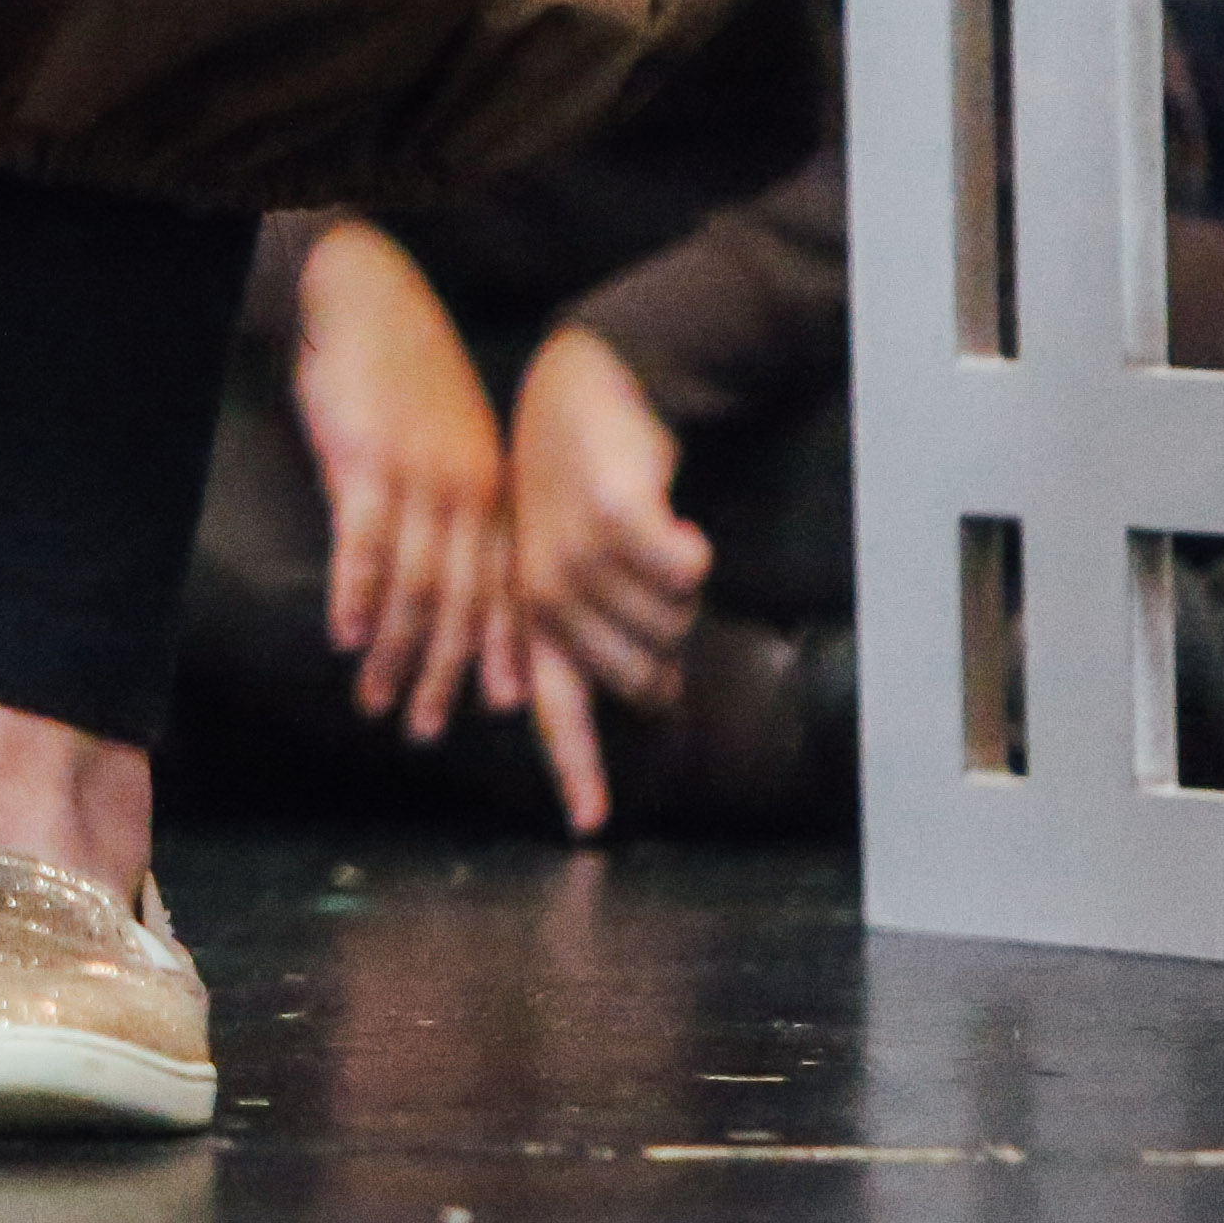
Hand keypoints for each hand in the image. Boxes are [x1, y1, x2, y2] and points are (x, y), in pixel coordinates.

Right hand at [292, 219, 507, 741]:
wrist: (366, 295)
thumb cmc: (395, 364)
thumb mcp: (441, 434)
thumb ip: (444, 494)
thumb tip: (426, 555)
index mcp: (488, 488)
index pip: (501, 585)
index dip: (498, 647)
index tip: (495, 704)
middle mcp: (465, 492)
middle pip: (461, 602)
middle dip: (445, 672)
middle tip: (426, 728)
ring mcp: (418, 479)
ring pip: (415, 587)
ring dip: (397, 653)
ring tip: (376, 700)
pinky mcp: (367, 461)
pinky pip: (364, 542)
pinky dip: (356, 595)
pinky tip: (346, 637)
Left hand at [502, 322, 712, 835]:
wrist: (578, 394)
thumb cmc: (581, 490)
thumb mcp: (569, 566)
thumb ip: (598, 636)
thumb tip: (652, 700)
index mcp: (533, 618)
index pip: (559, 710)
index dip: (578, 770)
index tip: (589, 827)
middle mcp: (545, 597)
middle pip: (646, 672)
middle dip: (669, 644)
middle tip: (653, 592)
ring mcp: (575, 556)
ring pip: (673, 621)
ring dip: (681, 591)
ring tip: (651, 543)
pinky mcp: (611, 515)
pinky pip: (682, 569)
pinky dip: (691, 556)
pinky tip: (679, 531)